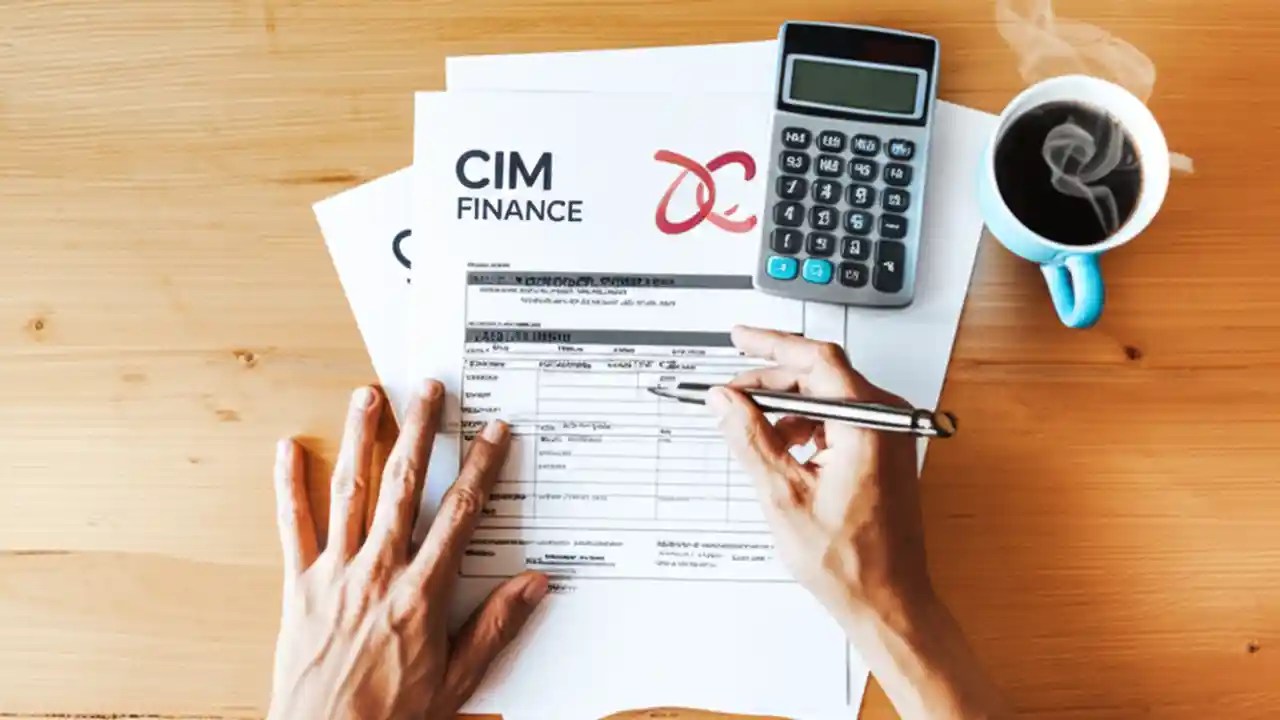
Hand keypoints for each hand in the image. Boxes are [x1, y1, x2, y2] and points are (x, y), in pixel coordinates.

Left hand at [269, 382, 547, 719]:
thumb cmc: (392, 717)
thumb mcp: (457, 680)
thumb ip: (495, 627)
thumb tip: (534, 585)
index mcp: (422, 593)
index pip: (459, 513)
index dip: (480, 466)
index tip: (494, 432)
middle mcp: (378, 571)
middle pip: (403, 485)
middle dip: (419, 432)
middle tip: (428, 390)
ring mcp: (334, 574)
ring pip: (349, 491)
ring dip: (360, 438)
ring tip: (367, 395)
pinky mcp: (299, 587)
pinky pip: (292, 527)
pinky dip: (288, 486)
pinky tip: (288, 449)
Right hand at [709, 327, 1007, 718]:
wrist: (888, 600)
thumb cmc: (850, 560)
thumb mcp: (783, 495)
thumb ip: (750, 439)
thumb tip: (724, 401)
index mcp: (867, 422)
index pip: (815, 358)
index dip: (771, 344)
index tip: (740, 338)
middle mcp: (886, 420)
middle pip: (821, 374)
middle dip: (771, 382)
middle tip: (731, 396)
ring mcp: (889, 434)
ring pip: (828, 397)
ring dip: (787, 408)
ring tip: (754, 433)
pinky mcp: (885, 451)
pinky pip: (840, 420)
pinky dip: (807, 426)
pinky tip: (785, 451)